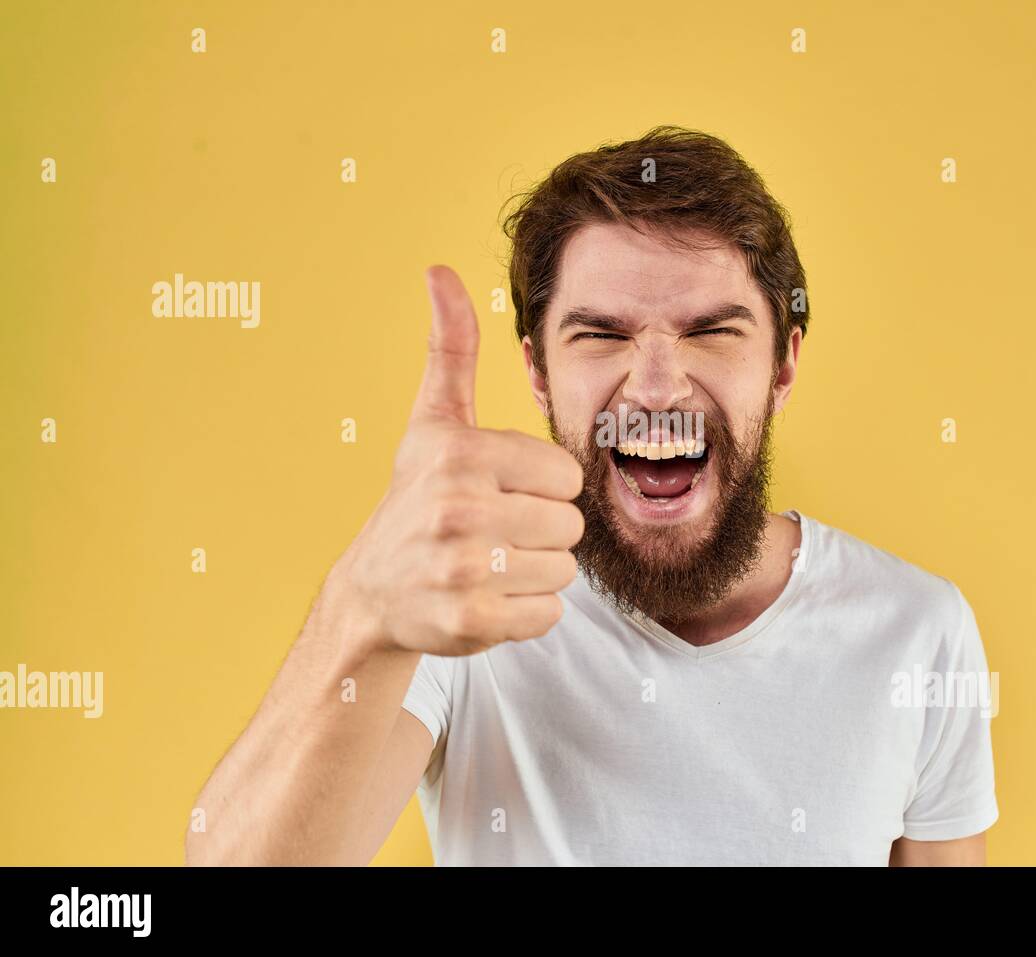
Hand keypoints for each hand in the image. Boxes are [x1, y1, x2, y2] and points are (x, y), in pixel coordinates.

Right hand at [328, 266, 583, 655]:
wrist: (374, 591)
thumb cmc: (417, 496)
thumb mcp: (433, 422)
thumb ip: (450, 348)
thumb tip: (440, 269)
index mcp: (459, 454)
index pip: (565, 474)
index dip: (541, 486)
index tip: (500, 491)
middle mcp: (457, 509)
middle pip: (570, 524)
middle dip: (542, 531)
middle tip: (495, 532)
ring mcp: (461, 570)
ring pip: (564, 571)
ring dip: (536, 572)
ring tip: (491, 563)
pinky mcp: (470, 622)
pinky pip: (548, 614)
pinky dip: (527, 612)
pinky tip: (488, 596)